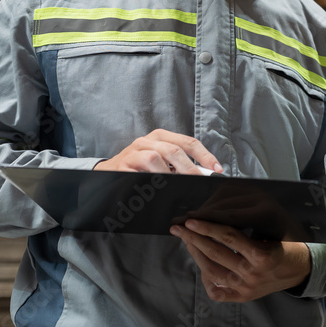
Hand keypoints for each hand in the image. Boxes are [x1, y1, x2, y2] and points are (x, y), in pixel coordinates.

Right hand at [93, 129, 223, 173]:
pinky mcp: (122, 166)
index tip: (217, 169)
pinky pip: (139, 174)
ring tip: (177, 186)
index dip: (205, 155)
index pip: (188, 142)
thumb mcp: (161, 160)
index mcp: (161, 136)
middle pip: (173, 150)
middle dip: (190, 168)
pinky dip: (150, 182)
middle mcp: (147, 141)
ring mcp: (133, 153)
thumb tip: (206, 173)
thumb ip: (180, 164)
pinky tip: (157, 190)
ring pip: (155, 159)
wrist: (108, 172)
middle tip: (199, 182)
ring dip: (169, 174)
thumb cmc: (140, 167)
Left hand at [170, 220, 310, 301]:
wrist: (303, 268)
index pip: (229, 237)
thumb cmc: (287, 241)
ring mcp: (247, 288)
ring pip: (212, 271)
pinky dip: (206, 279)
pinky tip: (201, 265)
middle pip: (216, 254)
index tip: (191, 218)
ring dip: (196, 254)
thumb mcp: (272, 228)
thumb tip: (215, 209)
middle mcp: (253, 274)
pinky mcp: (243, 298)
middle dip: (193, 238)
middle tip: (178, 227)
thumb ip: (245, 221)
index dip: (208, 226)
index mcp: (263, 255)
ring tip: (187, 240)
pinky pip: (217, 292)